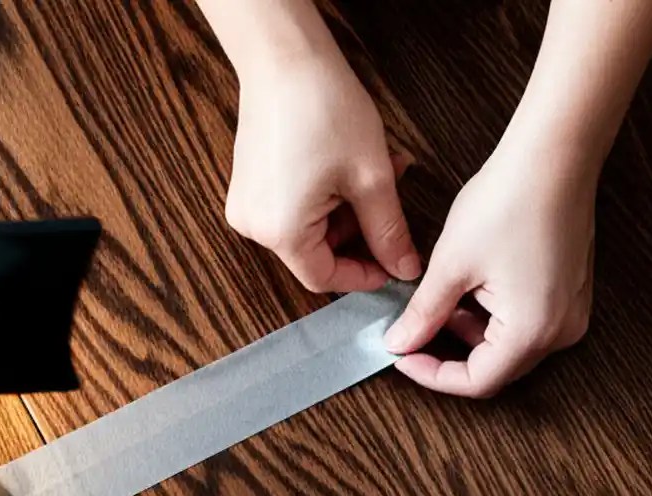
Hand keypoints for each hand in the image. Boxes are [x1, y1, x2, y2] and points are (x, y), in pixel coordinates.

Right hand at [225, 52, 419, 291]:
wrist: (285, 60)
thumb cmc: (325, 111)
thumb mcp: (371, 179)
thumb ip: (388, 232)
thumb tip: (404, 268)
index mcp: (281, 232)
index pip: (325, 277)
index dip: (364, 274)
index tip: (394, 262)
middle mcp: (254, 225)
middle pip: (315, 253)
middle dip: (358, 233)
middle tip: (392, 204)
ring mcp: (246, 204)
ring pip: (306, 229)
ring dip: (345, 211)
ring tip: (376, 173)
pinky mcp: (247, 184)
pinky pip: (290, 207)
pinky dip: (323, 198)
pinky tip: (346, 167)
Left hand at [383, 144, 595, 397]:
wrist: (554, 154)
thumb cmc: (508, 201)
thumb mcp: (451, 265)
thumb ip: (424, 313)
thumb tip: (400, 342)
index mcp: (533, 332)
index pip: (477, 381)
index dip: (432, 374)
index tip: (400, 354)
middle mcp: (561, 331)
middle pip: (495, 367)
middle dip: (448, 352)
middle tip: (410, 330)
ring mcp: (571, 311)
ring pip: (507, 344)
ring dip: (467, 330)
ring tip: (436, 299)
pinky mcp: (569, 291)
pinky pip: (524, 321)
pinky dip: (489, 314)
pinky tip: (465, 287)